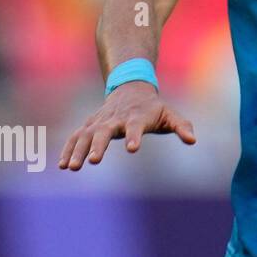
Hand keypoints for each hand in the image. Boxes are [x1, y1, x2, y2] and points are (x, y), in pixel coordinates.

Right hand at [59, 81, 196, 169]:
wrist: (131, 88)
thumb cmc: (153, 107)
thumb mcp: (169, 114)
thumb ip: (181, 126)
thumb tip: (193, 140)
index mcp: (136, 117)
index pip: (135, 127)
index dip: (134, 137)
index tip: (132, 149)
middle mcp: (115, 119)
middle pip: (104, 132)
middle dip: (98, 146)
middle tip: (93, 161)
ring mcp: (99, 121)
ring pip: (85, 135)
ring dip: (78, 150)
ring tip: (72, 168)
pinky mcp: (89, 125)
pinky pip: (76, 137)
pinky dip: (68, 149)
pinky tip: (63, 165)